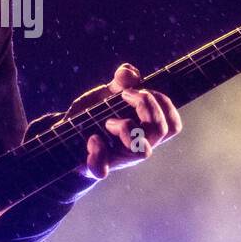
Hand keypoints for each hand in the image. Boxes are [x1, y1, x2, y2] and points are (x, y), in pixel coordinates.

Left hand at [65, 63, 182, 179]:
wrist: (67, 142)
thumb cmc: (92, 118)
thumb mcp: (105, 96)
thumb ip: (120, 83)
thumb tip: (130, 72)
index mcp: (144, 132)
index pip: (173, 126)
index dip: (164, 104)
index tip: (142, 90)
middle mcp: (138, 147)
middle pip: (162, 130)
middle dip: (146, 105)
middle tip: (125, 95)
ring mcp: (119, 159)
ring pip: (143, 151)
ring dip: (127, 127)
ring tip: (107, 121)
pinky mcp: (97, 167)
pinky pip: (102, 169)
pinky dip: (97, 151)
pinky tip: (92, 139)